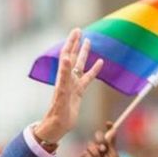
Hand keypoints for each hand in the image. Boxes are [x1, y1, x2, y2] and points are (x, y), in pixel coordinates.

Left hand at [35, 28, 104, 144]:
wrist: (57, 126)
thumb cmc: (58, 112)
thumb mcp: (62, 92)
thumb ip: (64, 75)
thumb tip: (65, 58)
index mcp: (63, 76)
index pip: (67, 54)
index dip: (71, 42)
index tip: (76, 30)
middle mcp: (67, 78)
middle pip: (72, 56)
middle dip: (76, 44)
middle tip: (80, 31)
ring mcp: (73, 85)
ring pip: (80, 66)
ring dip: (83, 54)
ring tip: (89, 42)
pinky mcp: (79, 92)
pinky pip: (88, 78)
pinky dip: (94, 70)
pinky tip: (100, 63)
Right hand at [79, 122, 118, 156]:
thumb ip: (112, 145)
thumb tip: (112, 131)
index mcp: (109, 148)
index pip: (108, 134)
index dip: (108, 127)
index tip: (108, 123)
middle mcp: (100, 149)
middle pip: (97, 136)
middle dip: (100, 140)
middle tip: (103, 148)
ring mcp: (91, 154)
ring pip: (90, 145)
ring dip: (95, 154)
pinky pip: (84, 153)